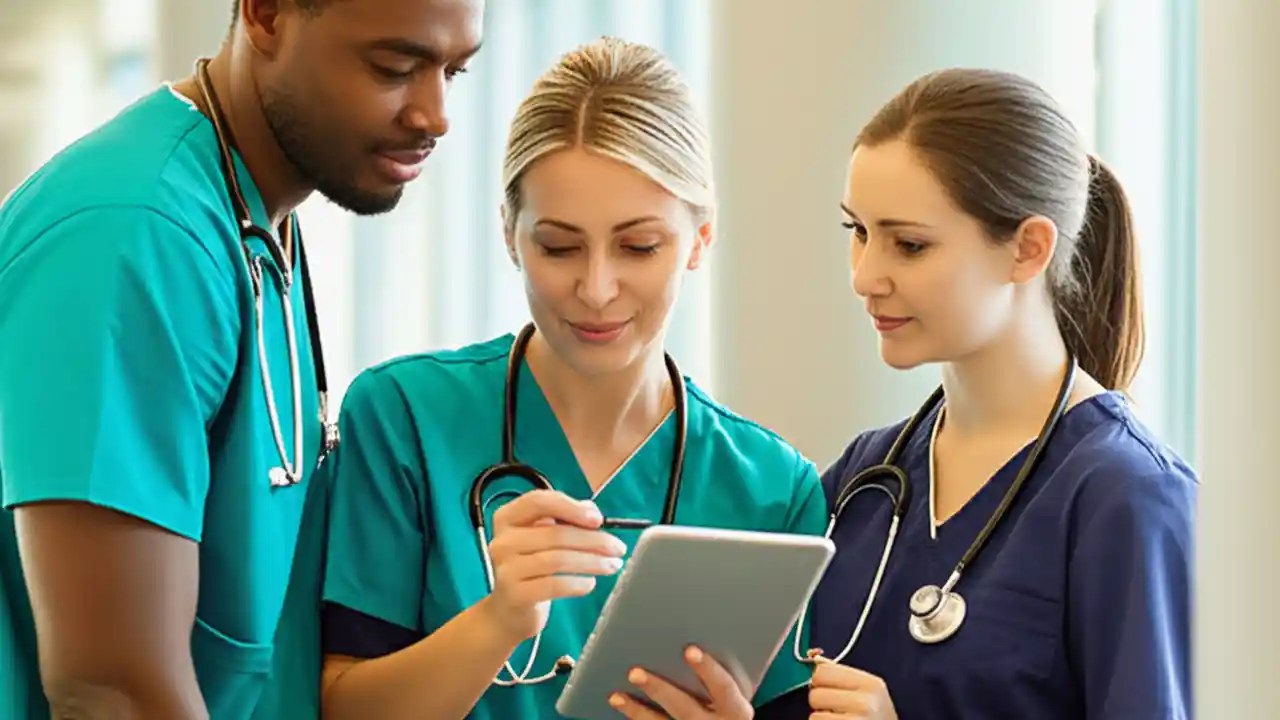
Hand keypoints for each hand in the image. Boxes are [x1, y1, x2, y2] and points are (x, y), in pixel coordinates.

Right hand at [478, 490, 626, 641]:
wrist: (509, 610)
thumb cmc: (532, 567)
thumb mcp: (544, 538)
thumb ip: (566, 519)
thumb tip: (592, 511)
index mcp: (508, 518)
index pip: (538, 502)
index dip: (570, 507)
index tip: (598, 519)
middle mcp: (502, 541)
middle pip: (555, 533)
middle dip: (594, 540)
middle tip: (617, 547)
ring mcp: (506, 569)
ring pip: (558, 559)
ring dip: (592, 562)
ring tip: (611, 565)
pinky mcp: (515, 595)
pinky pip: (554, 585)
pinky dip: (578, 584)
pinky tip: (589, 583)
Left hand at [608, 645, 753, 718]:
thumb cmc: (730, 704)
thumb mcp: (735, 693)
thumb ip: (719, 671)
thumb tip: (702, 627)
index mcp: (735, 708)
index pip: (723, 687)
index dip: (707, 669)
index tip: (689, 650)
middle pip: (684, 707)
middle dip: (658, 690)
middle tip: (635, 672)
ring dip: (636, 710)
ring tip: (616, 696)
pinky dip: (636, 718)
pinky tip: (620, 705)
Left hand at [807, 661, 897, 719]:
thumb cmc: (875, 717)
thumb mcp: (868, 693)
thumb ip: (841, 675)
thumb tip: (812, 656)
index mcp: (871, 684)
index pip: (822, 671)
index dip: (820, 682)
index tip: (829, 690)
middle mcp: (866, 703)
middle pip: (815, 694)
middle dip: (821, 704)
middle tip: (836, 711)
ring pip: (815, 716)